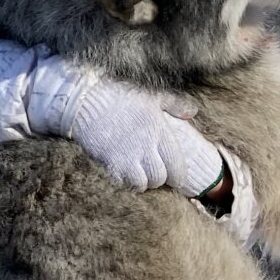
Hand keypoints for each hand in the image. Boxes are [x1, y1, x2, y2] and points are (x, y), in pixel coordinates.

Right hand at [68, 81, 225, 195]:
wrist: (87, 100)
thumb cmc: (121, 96)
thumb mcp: (152, 96)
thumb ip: (175, 105)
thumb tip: (193, 111)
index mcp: (158, 131)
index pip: (176, 165)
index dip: (178, 176)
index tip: (176, 178)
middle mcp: (145, 146)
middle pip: (159, 178)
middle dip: (159, 179)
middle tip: (155, 174)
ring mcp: (126, 156)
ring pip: (142, 183)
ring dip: (143, 182)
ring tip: (141, 175)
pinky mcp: (109, 162)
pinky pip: (123, 182)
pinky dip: (126, 181)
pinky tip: (125, 173)